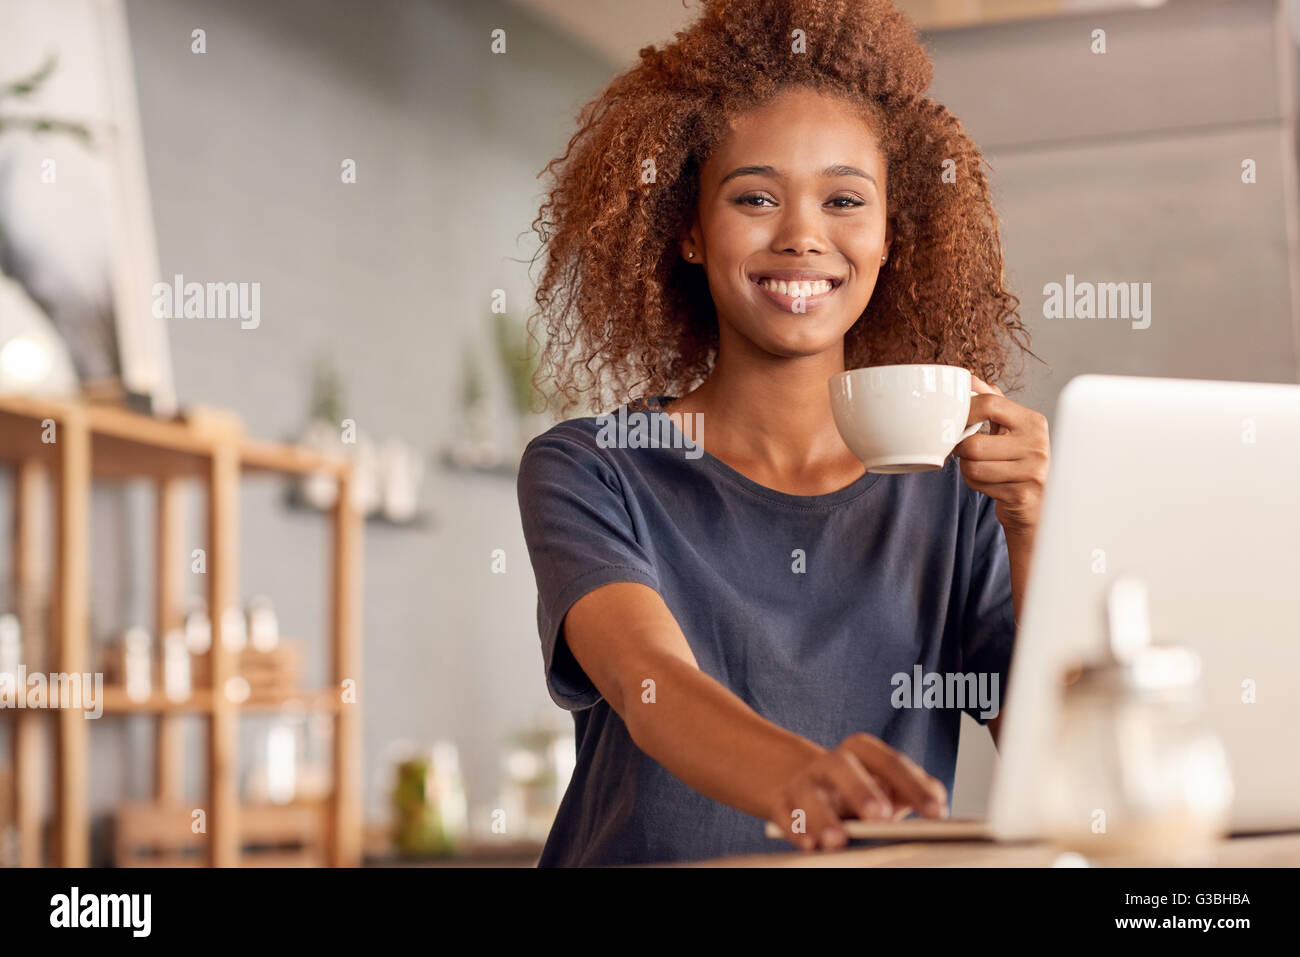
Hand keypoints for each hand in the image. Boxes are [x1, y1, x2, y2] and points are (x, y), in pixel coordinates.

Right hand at [764, 733, 948, 851]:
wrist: (801, 784)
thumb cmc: (856, 790)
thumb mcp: (884, 786)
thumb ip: (912, 790)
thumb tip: (938, 801)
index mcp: (861, 753)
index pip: (888, 761)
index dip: (912, 784)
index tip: (935, 812)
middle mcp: (830, 763)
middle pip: (842, 767)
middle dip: (861, 790)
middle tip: (880, 816)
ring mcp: (803, 782)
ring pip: (809, 794)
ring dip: (823, 817)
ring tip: (839, 841)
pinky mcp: (781, 803)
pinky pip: (785, 814)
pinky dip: (796, 829)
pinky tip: (809, 845)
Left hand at [952, 376, 1050, 537]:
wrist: (1038, 502)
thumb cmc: (1019, 459)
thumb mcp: (1011, 427)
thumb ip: (992, 401)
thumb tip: (968, 379)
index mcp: (1033, 421)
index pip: (990, 404)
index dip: (964, 411)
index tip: (955, 420)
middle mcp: (1037, 445)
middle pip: (974, 444)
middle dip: (961, 449)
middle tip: (963, 449)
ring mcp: (1032, 472)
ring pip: (973, 467)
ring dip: (966, 468)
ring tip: (978, 466)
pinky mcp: (1022, 495)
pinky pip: (979, 485)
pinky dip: (975, 483)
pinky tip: (988, 482)